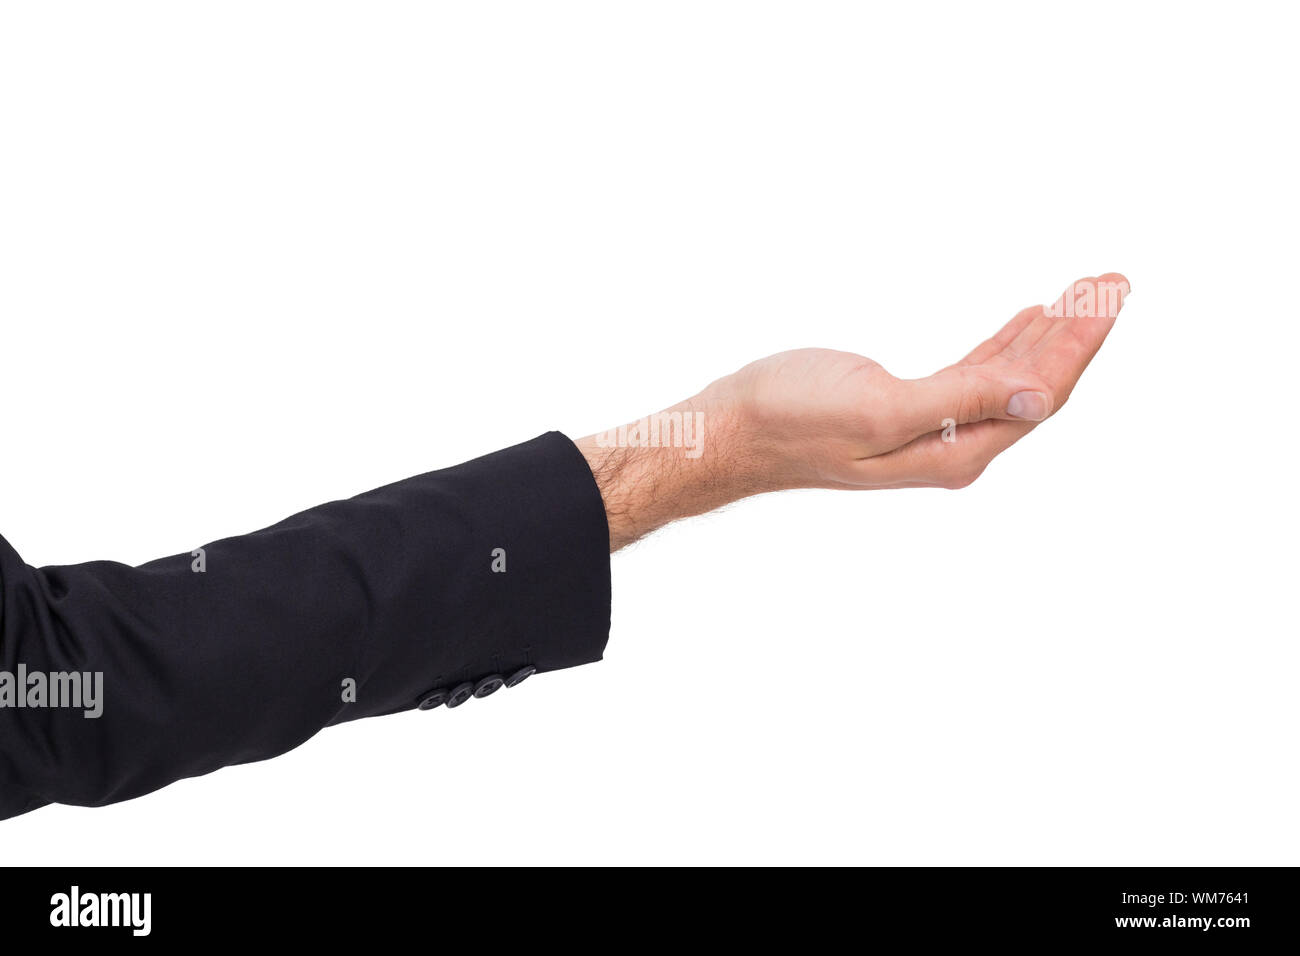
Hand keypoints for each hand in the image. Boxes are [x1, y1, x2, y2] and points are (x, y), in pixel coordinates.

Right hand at [711, 272, 1129, 490]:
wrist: (732, 430)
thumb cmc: (791, 418)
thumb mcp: (880, 406)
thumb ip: (961, 400)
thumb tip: (1039, 396)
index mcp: (954, 450)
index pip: (1040, 395)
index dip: (1078, 344)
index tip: (1108, 293)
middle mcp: (953, 446)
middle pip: (1036, 386)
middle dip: (1076, 333)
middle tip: (1112, 279)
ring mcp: (932, 429)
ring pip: (1010, 378)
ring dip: (1047, 334)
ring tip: (1085, 290)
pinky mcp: (909, 409)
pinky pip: (978, 375)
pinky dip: (1008, 344)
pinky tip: (1026, 321)